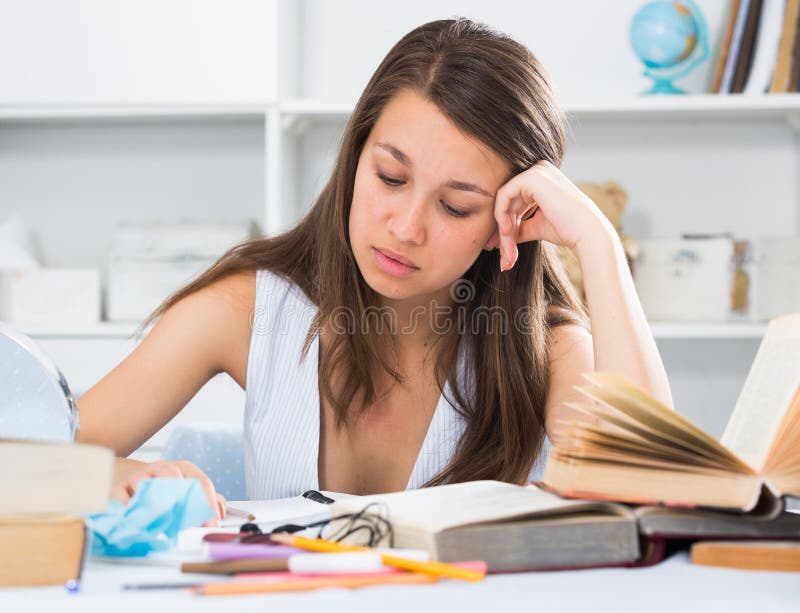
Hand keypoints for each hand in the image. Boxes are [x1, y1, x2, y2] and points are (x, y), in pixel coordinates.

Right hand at [112, 457, 225, 526]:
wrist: (123, 476)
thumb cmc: (161, 487)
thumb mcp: (186, 489)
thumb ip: (205, 500)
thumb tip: (219, 514)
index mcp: (182, 469)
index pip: (200, 482)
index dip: (208, 503)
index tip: (211, 524)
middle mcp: (161, 468)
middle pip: (173, 478)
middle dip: (181, 501)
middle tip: (186, 524)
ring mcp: (137, 476)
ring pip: (145, 484)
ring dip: (153, 503)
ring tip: (160, 522)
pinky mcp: (116, 487)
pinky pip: (120, 496)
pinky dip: (126, 508)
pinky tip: (133, 519)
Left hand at [485, 160, 614, 269]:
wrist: (587, 233)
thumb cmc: (567, 231)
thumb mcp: (535, 226)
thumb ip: (517, 227)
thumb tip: (493, 240)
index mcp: (541, 179)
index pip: (513, 200)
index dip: (505, 225)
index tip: (501, 248)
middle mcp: (539, 170)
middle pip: (507, 201)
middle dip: (504, 230)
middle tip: (504, 255)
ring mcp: (536, 171)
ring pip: (504, 200)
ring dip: (503, 228)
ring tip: (507, 250)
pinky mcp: (532, 177)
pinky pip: (504, 195)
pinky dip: (502, 216)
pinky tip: (508, 232)